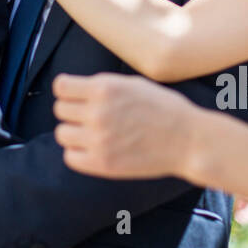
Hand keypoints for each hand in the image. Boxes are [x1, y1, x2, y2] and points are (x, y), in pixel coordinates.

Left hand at [52, 72, 205, 180]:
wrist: (188, 140)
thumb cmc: (164, 108)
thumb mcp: (133, 84)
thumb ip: (103, 85)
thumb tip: (74, 90)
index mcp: (104, 88)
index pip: (60, 87)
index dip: (67, 91)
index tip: (76, 97)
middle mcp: (97, 112)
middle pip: (59, 110)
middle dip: (73, 112)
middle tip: (90, 117)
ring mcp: (98, 139)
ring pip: (61, 134)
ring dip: (74, 133)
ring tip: (92, 134)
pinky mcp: (102, 164)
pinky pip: (70, 157)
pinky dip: (79, 154)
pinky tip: (95, 149)